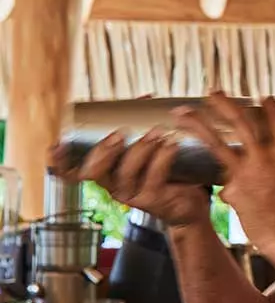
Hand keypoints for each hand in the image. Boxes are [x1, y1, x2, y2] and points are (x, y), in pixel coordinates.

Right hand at [54, 130, 212, 228]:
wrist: (188, 204)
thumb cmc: (164, 174)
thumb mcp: (147, 150)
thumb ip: (141, 126)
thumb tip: (146, 97)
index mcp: (104, 174)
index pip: (71, 173)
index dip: (60, 162)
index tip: (59, 144)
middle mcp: (112, 187)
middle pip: (94, 172)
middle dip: (104, 149)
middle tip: (120, 132)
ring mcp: (130, 196)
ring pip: (125, 173)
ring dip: (140, 149)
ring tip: (156, 132)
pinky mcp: (152, 201)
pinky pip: (153, 177)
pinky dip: (162, 158)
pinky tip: (171, 145)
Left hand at [174, 94, 274, 261]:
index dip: (270, 106)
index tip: (264, 98)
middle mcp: (263, 159)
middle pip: (239, 123)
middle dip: (224, 104)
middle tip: (213, 93)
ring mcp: (245, 176)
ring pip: (216, 144)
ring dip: (198, 126)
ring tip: (182, 114)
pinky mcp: (234, 194)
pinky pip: (225, 184)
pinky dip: (226, 184)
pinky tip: (223, 190)